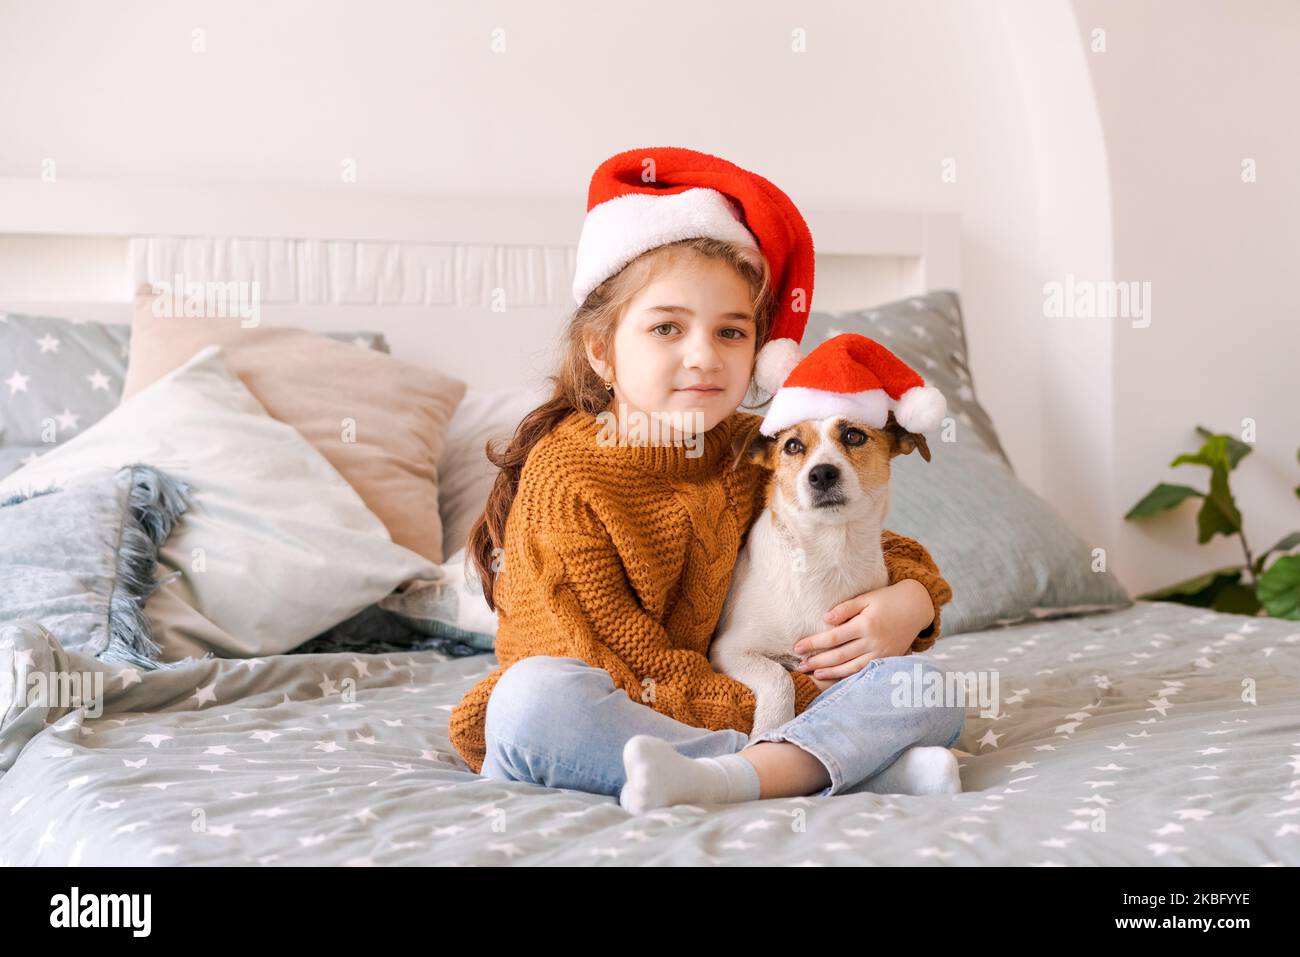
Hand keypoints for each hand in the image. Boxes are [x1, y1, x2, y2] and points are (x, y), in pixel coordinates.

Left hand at [793, 579, 935, 684]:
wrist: (916, 607)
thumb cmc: (887, 599)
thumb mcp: (866, 598)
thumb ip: (845, 609)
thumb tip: (825, 620)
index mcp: (865, 624)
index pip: (833, 637)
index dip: (813, 643)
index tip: (797, 647)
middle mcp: (873, 642)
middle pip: (839, 655)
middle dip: (818, 661)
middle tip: (800, 666)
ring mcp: (881, 653)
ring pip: (851, 667)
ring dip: (831, 673)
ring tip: (815, 674)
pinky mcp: (888, 659)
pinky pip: (865, 671)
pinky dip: (850, 676)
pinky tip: (837, 678)